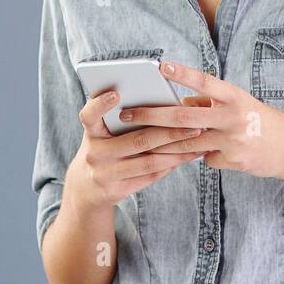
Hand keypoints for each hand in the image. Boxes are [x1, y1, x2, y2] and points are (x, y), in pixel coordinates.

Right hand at [65, 88, 208, 209]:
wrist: (86, 187)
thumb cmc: (104, 147)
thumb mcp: (102, 132)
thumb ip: (120, 118)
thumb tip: (161, 101)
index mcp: (91, 132)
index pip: (89, 115)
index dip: (100, 104)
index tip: (116, 93)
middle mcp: (95, 153)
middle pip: (137, 140)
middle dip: (169, 132)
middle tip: (194, 123)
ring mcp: (105, 174)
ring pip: (149, 161)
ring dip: (177, 151)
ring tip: (197, 139)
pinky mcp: (117, 190)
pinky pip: (150, 175)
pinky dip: (171, 164)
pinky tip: (188, 155)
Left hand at [114, 60, 283, 182]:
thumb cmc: (259, 120)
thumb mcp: (238, 104)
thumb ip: (209, 103)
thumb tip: (178, 105)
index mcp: (235, 96)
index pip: (204, 81)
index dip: (182, 74)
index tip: (160, 66)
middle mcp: (233, 116)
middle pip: (184, 118)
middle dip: (151, 116)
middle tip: (126, 115)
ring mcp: (233, 141)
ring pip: (188, 144)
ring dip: (162, 144)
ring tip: (140, 141)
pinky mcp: (234, 161)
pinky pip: (206, 159)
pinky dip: (202, 156)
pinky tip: (213, 152)